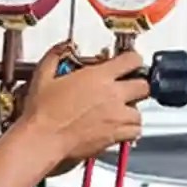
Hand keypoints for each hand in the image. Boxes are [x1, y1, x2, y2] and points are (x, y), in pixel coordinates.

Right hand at [13, 40, 148, 170]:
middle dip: (138, 85)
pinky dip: (131, 130)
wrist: (43, 140)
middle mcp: (112, 95)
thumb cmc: (42, 112)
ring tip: (121, 111)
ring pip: (140, 112)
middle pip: (144, 86)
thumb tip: (64, 46)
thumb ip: (56, 55)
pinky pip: (135, 132)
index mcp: (98, 77)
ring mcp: (116, 117)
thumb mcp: (43, 75)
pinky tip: (119, 128)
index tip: (130, 62)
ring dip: (133, 110)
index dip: (133, 59)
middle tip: (128, 87)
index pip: (131, 60)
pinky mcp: (114, 137)